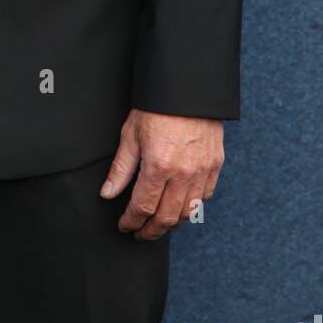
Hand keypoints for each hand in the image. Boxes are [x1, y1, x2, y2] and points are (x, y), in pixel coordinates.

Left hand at [100, 109, 224, 240]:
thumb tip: (107, 193)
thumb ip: (121, 169)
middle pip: (167, 218)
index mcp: (159, 166)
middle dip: (150, 231)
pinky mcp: (215, 166)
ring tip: (158, 225)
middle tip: (139, 234)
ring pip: (188, 212)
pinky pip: (204, 197)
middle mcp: (183, 173)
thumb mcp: (130, 135)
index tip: (124, 225)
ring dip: (171, 224)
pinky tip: (180, 206)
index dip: (131, 221)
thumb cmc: (157, 108)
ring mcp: (202, 171)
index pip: (143, 207)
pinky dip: (191, 207)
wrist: (188, 88)